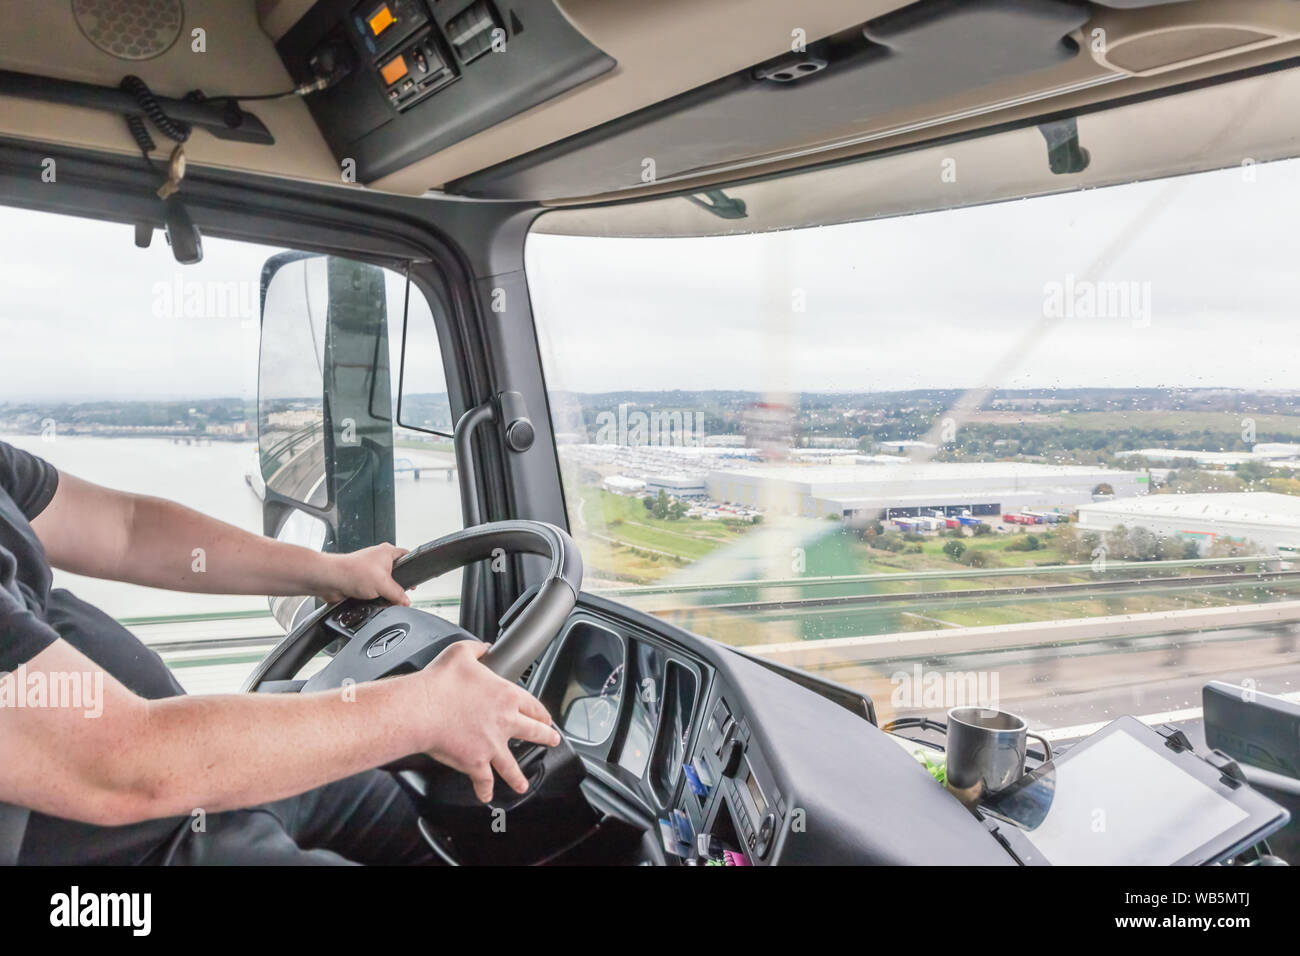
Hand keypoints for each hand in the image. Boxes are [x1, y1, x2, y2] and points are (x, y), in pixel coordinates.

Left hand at [317, 543, 409, 605]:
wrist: (330, 580)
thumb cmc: (352, 571)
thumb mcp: (383, 584)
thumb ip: (398, 594)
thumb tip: (405, 601)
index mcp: (387, 552)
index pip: (407, 556)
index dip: (412, 568)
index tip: (415, 580)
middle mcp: (378, 560)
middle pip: (396, 575)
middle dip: (396, 587)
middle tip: (396, 593)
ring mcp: (369, 571)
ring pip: (384, 585)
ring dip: (383, 594)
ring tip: (379, 597)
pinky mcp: (361, 582)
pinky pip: (373, 592)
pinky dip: (373, 598)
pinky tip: (371, 601)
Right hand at [416, 641, 560, 802]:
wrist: (422, 709)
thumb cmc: (439, 682)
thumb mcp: (461, 653)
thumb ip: (477, 649)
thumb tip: (484, 647)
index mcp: (506, 696)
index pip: (532, 705)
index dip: (541, 712)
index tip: (545, 717)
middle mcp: (505, 722)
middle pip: (533, 733)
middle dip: (546, 737)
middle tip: (552, 741)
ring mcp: (492, 745)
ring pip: (512, 764)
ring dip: (518, 776)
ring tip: (522, 785)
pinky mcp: (476, 762)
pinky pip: (485, 780)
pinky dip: (485, 789)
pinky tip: (486, 795)